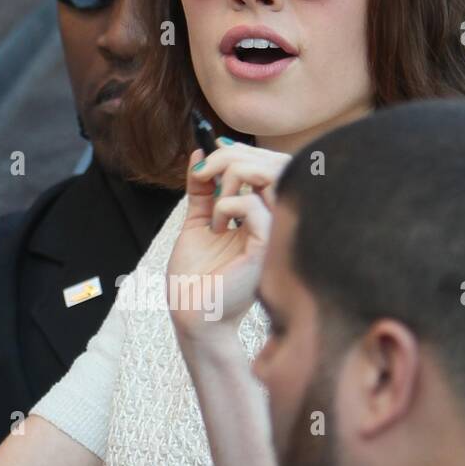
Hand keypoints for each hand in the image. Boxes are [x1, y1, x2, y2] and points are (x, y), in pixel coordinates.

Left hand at [166, 140, 288, 337]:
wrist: (190, 313)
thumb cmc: (194, 277)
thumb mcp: (197, 222)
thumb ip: (202, 190)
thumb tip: (200, 153)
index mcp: (261, 216)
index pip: (267, 166)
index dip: (239, 152)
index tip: (206, 160)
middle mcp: (272, 222)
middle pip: (274, 164)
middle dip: (234, 157)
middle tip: (204, 174)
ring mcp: (272, 236)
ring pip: (272, 178)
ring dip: (235, 175)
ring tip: (214, 200)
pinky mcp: (264, 251)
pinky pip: (258, 209)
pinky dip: (232, 203)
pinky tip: (218, 223)